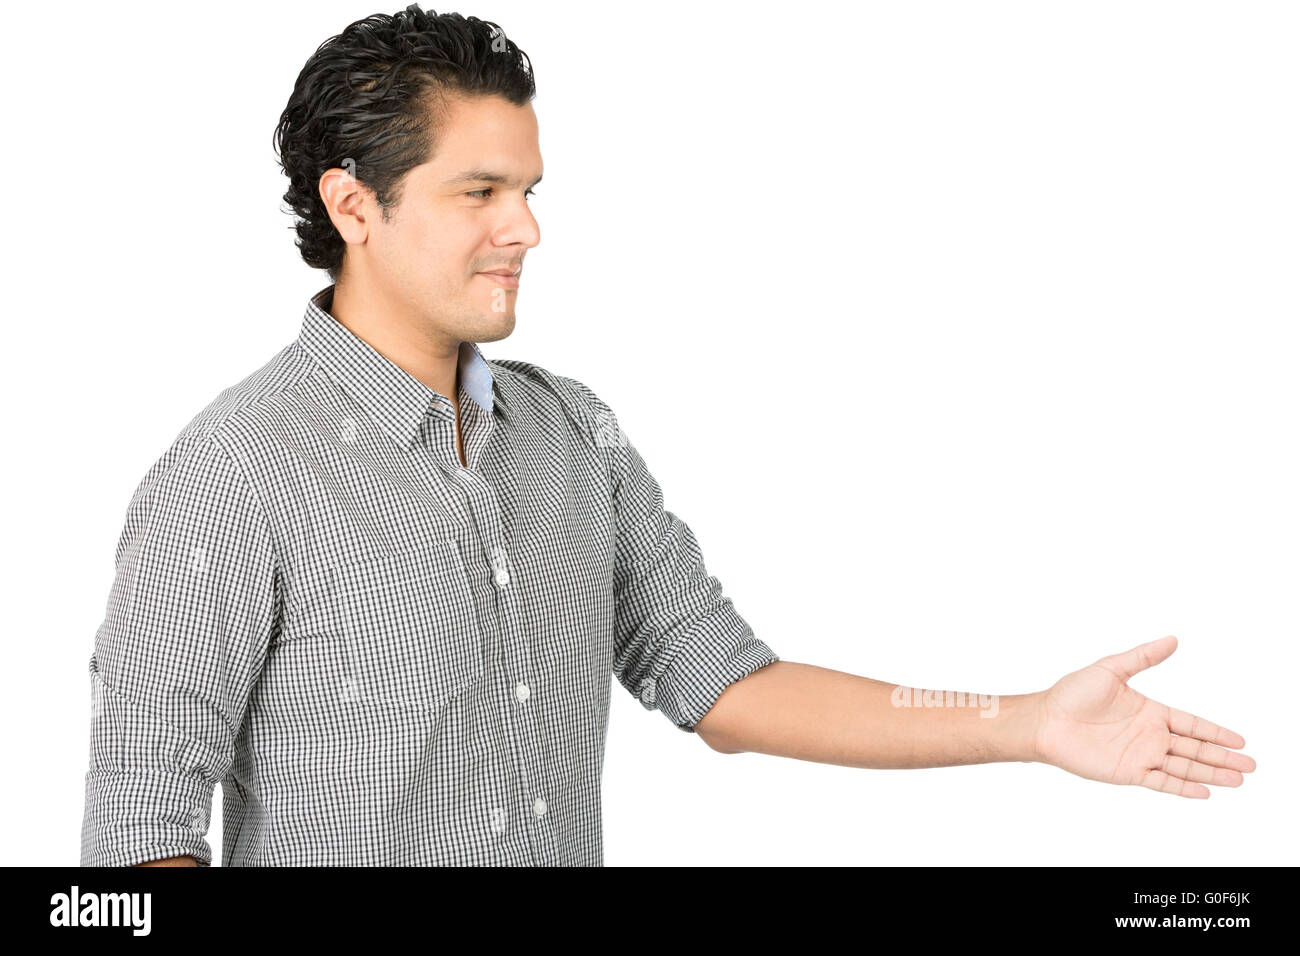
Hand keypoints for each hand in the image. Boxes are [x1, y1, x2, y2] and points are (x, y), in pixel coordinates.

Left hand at [1028, 635, 1255, 797]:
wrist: (1045, 720)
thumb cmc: (1072, 693)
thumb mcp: (1111, 668)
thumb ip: (1143, 657)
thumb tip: (1173, 639)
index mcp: (1150, 711)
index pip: (1191, 723)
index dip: (1215, 732)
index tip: (1240, 740)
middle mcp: (1149, 735)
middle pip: (1194, 748)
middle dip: (1223, 757)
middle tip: (1251, 766)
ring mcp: (1140, 755)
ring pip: (1184, 766)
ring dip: (1210, 774)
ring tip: (1238, 780)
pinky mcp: (1127, 772)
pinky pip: (1161, 782)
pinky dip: (1183, 787)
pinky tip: (1204, 792)